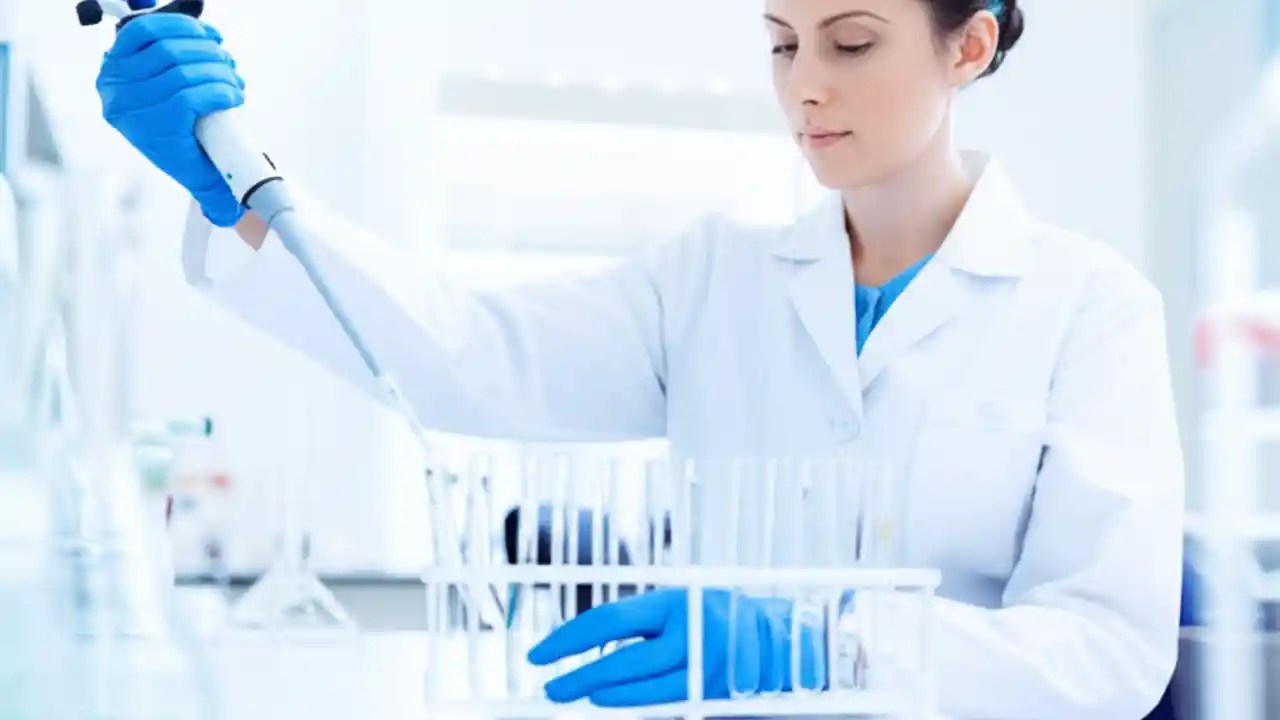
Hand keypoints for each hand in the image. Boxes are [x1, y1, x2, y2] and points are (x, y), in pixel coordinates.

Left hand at [97, 13, 245, 226]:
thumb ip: (218, 194)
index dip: (217, 90)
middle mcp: (125, 99)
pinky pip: (149, 28)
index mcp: (146, 128)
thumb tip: (233, 217)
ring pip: (168, 43)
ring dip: (204, 46)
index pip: (184, 97)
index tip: (237, 96)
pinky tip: (205, 36)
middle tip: (234, 79)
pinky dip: (182, 26)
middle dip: (216, 67)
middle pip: (178, 66)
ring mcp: (118, 73)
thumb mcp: (200, 174)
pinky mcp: (119, 51)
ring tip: (222, 59)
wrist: (148, 129)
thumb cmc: (181, 151)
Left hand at [527, 588, 825, 706]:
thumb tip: (589, 641)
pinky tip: (612, 701)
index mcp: (678, 600)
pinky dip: (636, 702)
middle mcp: (694, 634)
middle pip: (623, 662)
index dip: (569, 638)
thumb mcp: (684, 601)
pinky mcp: (718, 694)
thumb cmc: (720, 610)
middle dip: (579, 676)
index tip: (539, 652)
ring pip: (645, 691)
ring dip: (605, 695)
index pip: (610, 621)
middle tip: (549, 686)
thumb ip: (646, 621)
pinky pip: (668, 701)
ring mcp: (708, 668)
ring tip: (576, 694)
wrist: (789, 631)